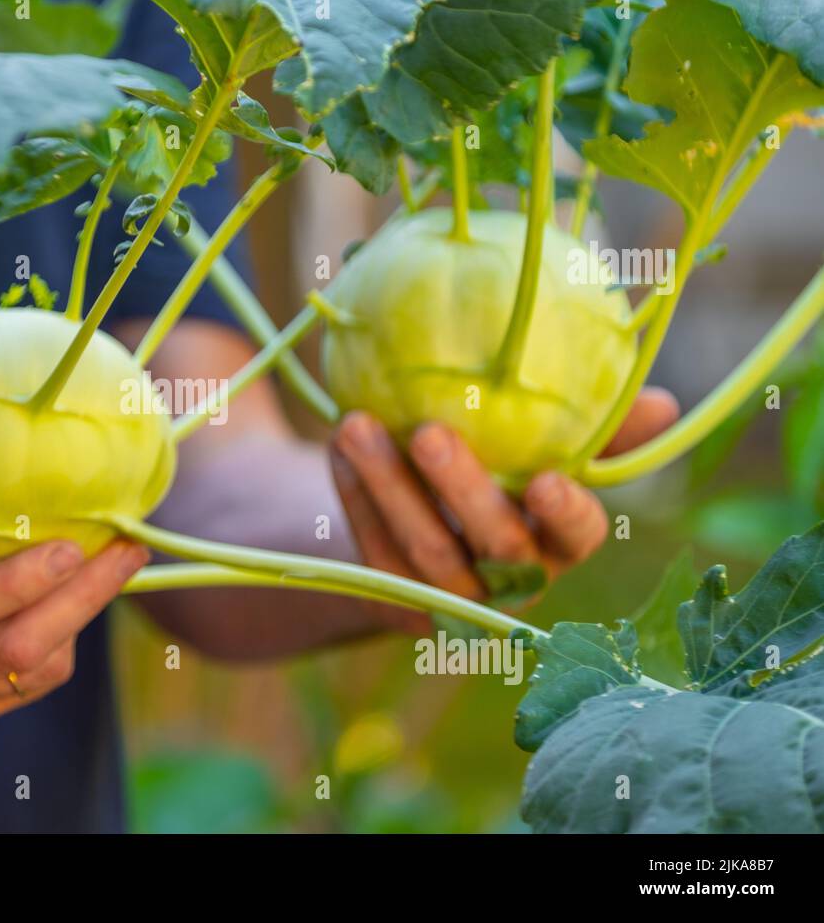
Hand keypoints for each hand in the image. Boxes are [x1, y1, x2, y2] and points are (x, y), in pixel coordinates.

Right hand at [0, 383, 147, 748]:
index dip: (15, 584)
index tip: (69, 546)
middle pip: (15, 649)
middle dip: (83, 601)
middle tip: (130, 550)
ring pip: (29, 672)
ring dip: (79, 621)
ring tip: (116, 568)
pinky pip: (23, 687)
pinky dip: (57, 647)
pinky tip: (76, 605)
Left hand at [329, 388, 678, 612]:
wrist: (406, 522)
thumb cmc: (494, 471)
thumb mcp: (539, 447)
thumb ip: (594, 429)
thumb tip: (662, 401)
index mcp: (556, 543)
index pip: (579, 538)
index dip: (567, 515)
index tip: (547, 477)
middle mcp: (509, 581)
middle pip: (492, 545)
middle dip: (460, 489)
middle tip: (429, 432)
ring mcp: (448, 597)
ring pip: (420, 547)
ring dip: (387, 484)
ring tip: (355, 423)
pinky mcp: (393, 598)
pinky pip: (373, 546)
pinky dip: (355, 494)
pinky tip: (338, 446)